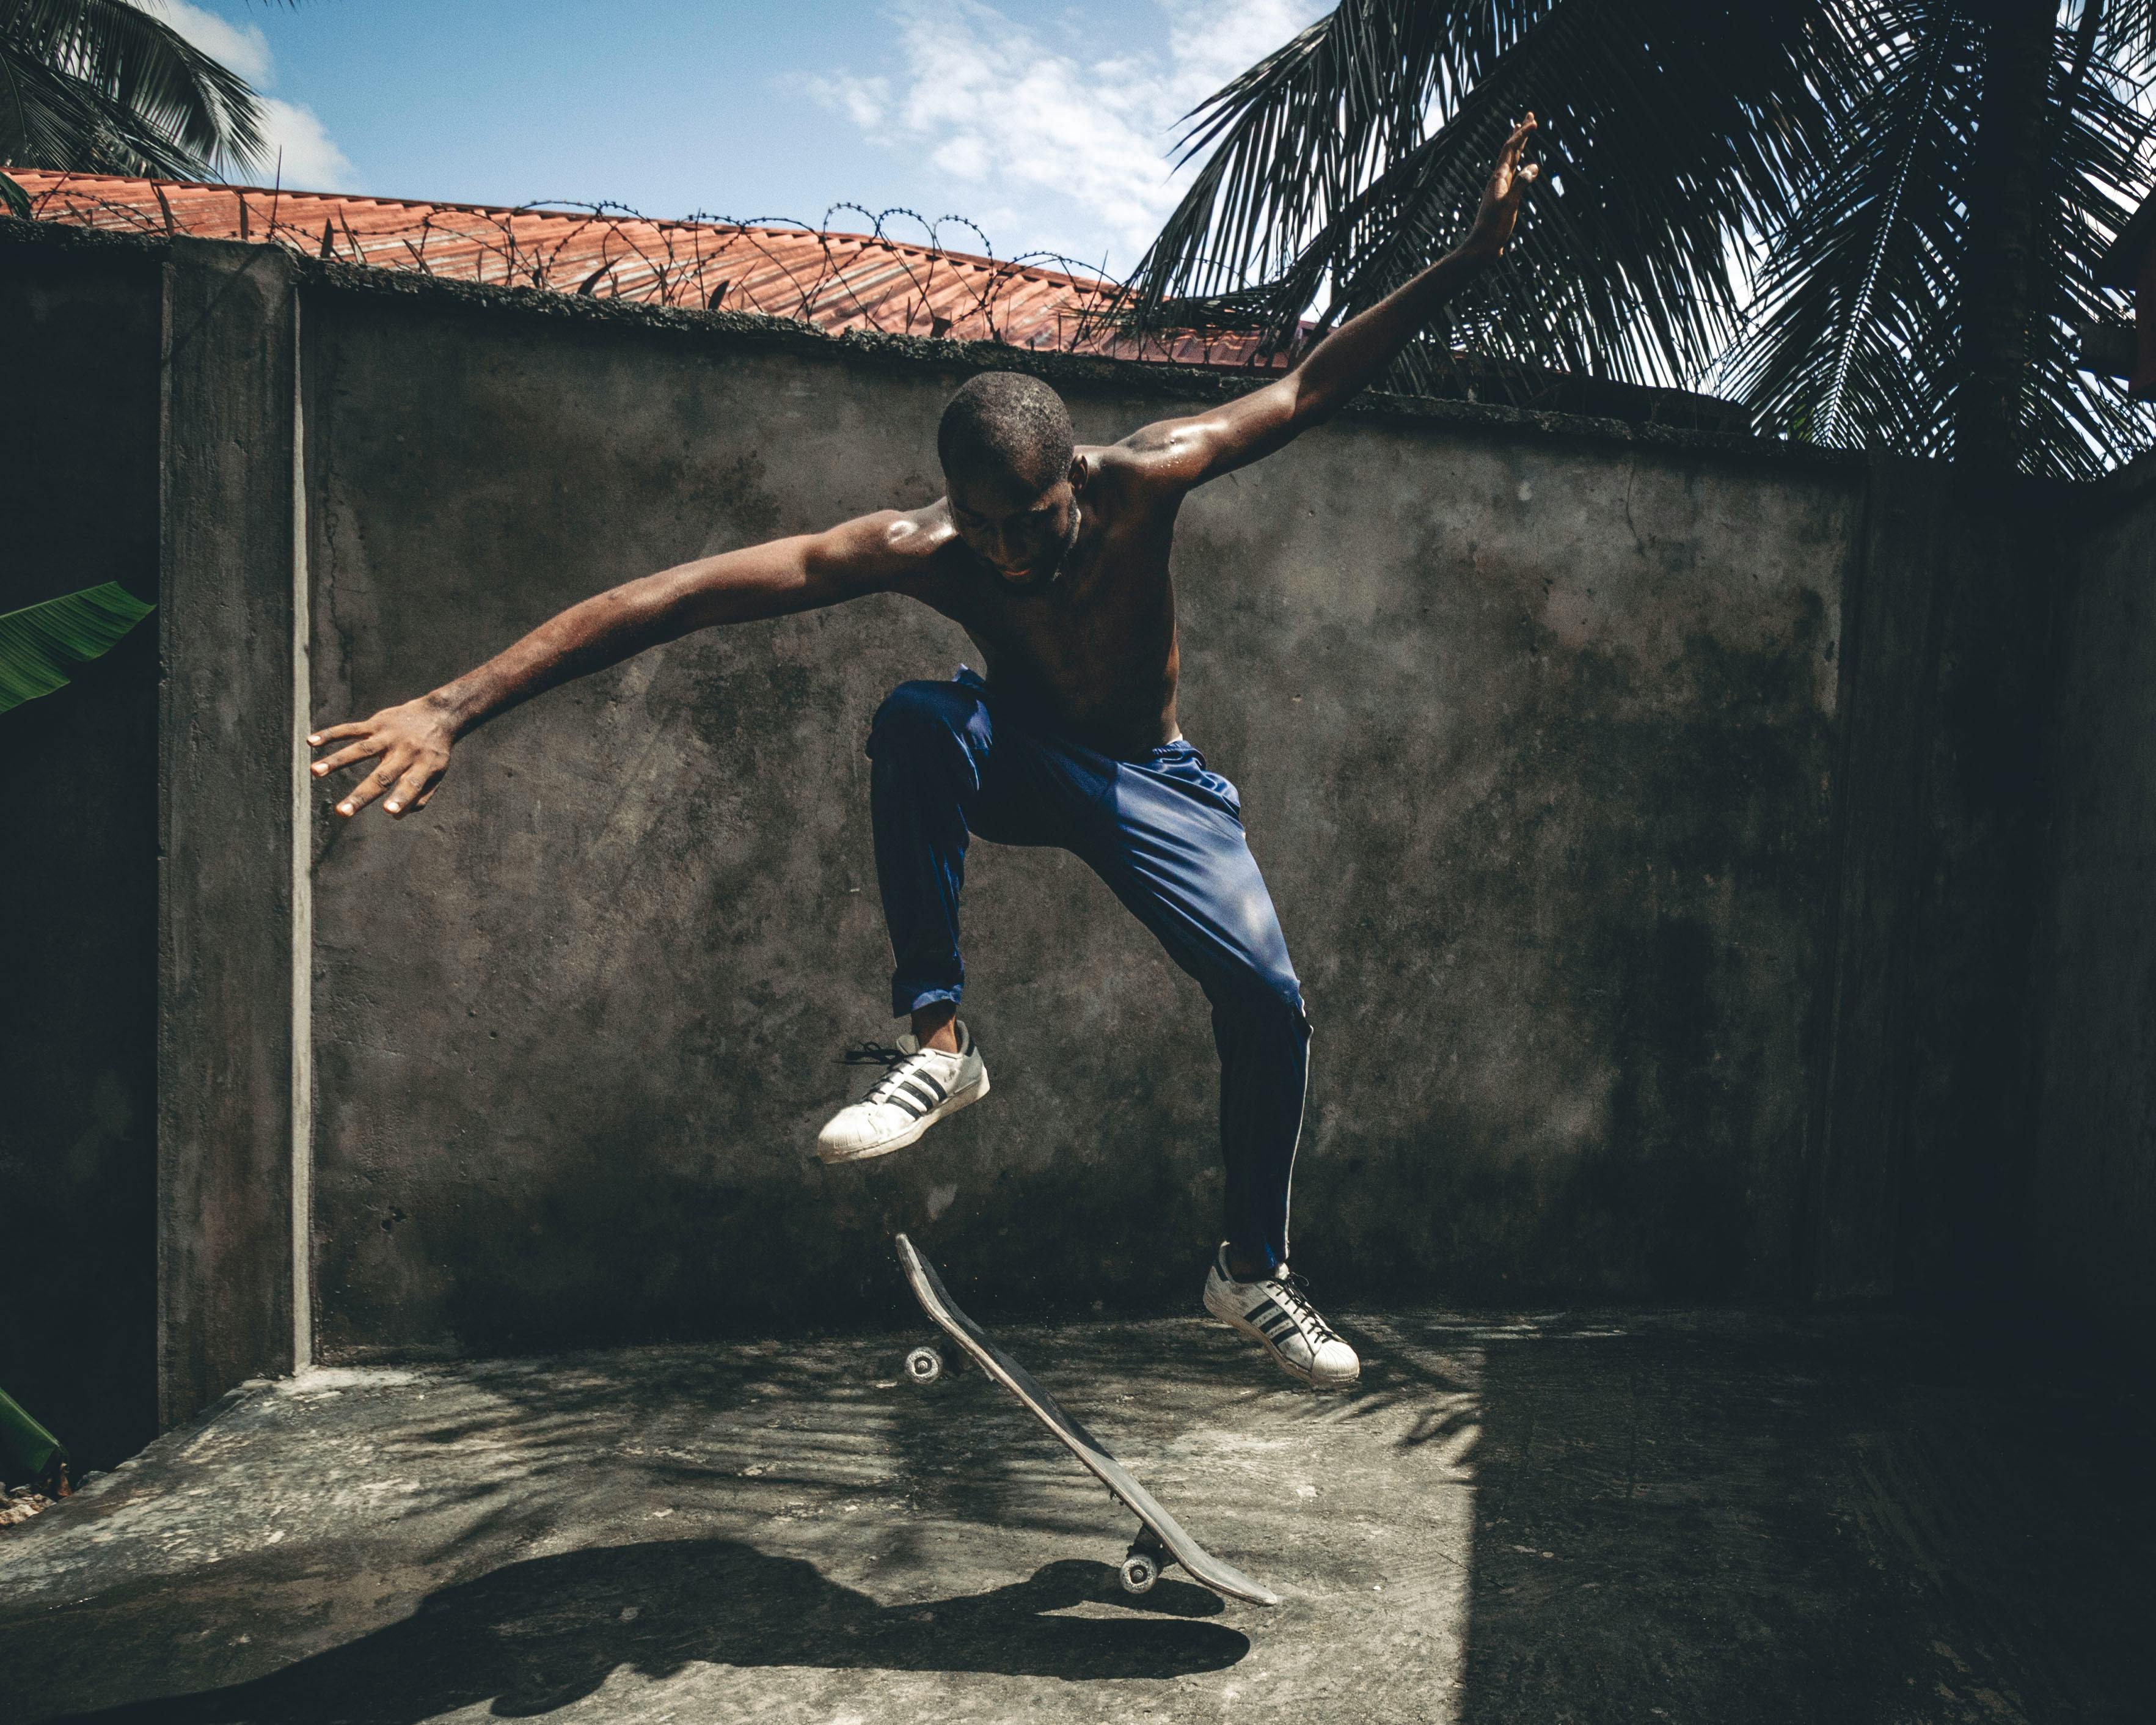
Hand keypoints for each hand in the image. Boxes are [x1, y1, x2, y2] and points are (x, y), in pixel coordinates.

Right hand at [308, 697, 455, 818]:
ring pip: (361, 750)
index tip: (389, 812)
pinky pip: (351, 729)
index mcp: (424, 766)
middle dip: (361, 795)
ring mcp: (390, 736)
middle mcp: (406, 752)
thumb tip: (396, 816)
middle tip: (342, 813)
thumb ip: (419, 796)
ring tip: (314, 771)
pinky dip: (331, 735)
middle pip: (382, 776)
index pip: (412, 785)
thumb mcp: (437, 774)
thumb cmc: (434, 752)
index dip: (402, 798)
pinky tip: (311, 742)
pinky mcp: (377, 724)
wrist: (439, 714)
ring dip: (337, 761)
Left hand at [1466, 113, 1538, 257]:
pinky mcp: (1503, 197)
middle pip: (1510, 150)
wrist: (1482, 247)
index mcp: (1498, 178)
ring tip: (1524, 131)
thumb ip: (1520, 185)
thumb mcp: (1509, 205)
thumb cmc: (1494, 228)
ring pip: (1511, 161)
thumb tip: (1533, 166)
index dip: (1522, 134)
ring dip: (1519, 145)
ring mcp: (1500, 188)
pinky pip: (1513, 174)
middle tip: (1530, 115)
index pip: (1510, 149)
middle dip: (1520, 132)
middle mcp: (1498, 180)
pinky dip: (1519, 164)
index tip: (1534, 122)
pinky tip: (1523, 165)